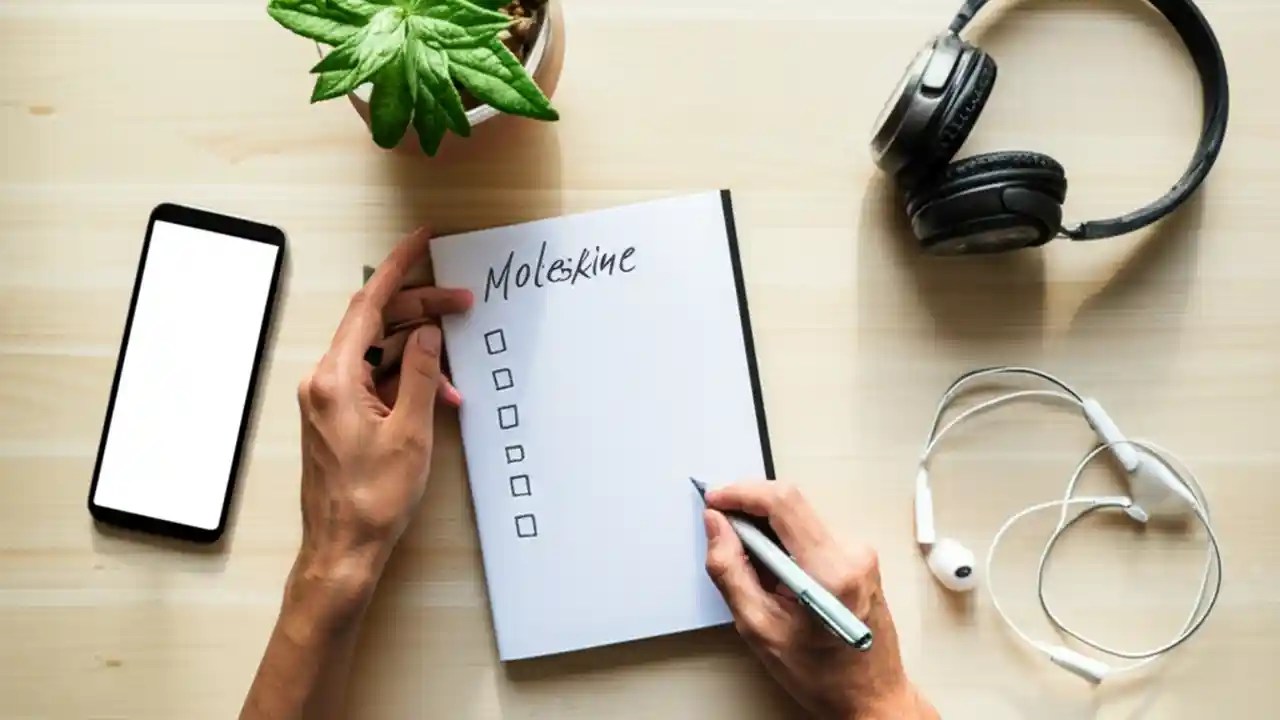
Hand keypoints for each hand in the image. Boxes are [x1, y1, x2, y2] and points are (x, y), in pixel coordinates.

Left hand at [294, 227, 472, 592]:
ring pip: (377, 352)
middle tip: (462, 302)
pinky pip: (374, 380)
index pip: (370, 305)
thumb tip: (429, 335)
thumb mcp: (410, 431)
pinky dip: (406, 379)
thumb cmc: (371, 500)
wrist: (344, 549)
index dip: (399, 268)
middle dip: (421, 310)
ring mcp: (328, 399)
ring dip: (418, 352)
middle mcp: (324, 381)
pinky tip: (438, 394)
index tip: (421, 242)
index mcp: (334, 378)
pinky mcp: (337, 416)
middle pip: (375, 324)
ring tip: (456, 368)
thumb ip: (419, 374)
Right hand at [702, 483, 936, 719]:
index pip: (783, 503)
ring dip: (766, 528)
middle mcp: (852, 553)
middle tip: (722, 531)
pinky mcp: (858, 557)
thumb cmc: (823, 675)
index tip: (715, 500)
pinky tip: (773, 570)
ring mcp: (859, 553)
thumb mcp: (760, 629)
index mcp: (831, 571)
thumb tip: (716, 526)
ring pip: (799, 516)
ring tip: (749, 563)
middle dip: (750, 509)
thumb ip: (731, 571)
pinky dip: (784, 540)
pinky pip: (811, 532)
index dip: (741, 493)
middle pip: (791, 504)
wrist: (871, 697)